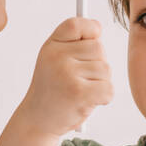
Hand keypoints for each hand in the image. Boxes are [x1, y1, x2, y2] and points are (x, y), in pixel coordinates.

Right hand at [13, 16, 111, 136]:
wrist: (37, 121)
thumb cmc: (52, 90)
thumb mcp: (53, 60)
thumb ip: (73, 43)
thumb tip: (98, 28)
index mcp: (51, 46)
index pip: (77, 24)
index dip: (91, 29)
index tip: (92, 38)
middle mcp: (57, 57)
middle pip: (98, 48)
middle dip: (97, 64)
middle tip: (81, 79)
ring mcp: (67, 74)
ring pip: (105, 69)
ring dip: (100, 83)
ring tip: (80, 92)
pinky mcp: (79, 93)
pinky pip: (108, 88)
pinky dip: (104, 98)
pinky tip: (87, 102)